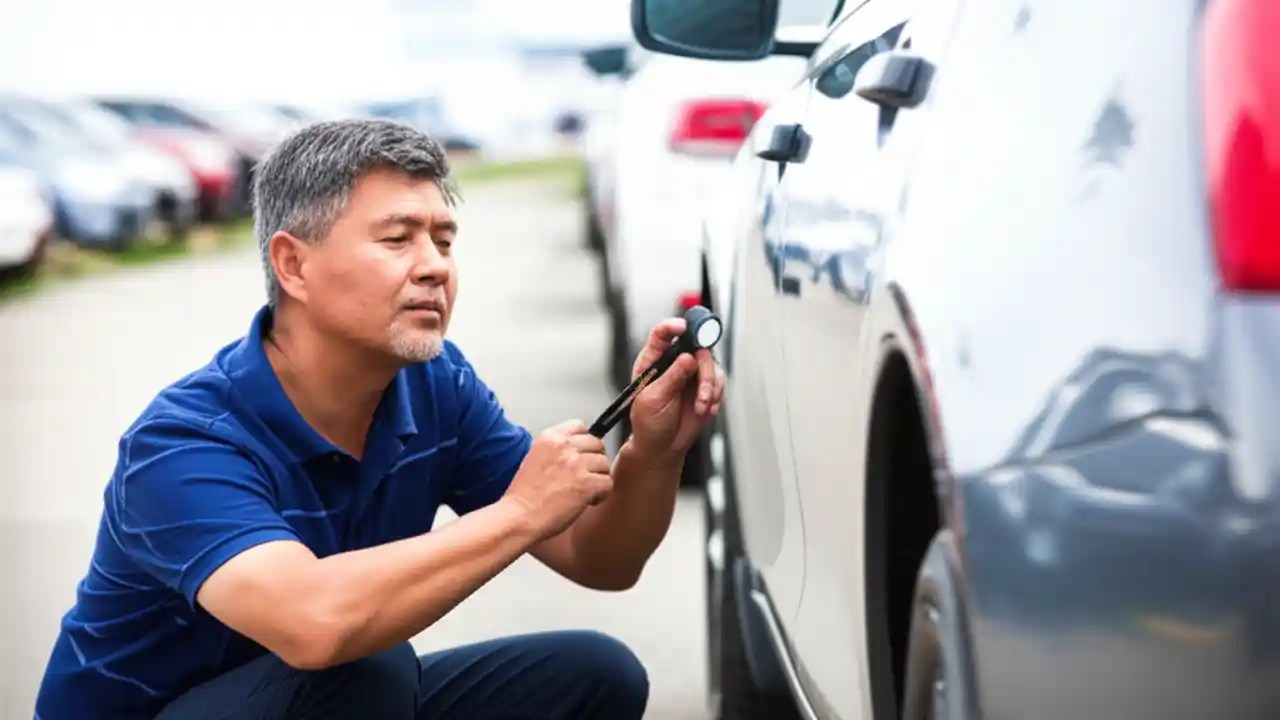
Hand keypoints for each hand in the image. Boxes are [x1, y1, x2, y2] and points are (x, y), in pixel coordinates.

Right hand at [504, 419, 612, 540]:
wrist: (519, 517)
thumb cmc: (524, 496)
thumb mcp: (535, 459)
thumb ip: (556, 451)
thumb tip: (576, 453)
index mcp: (549, 438)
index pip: (580, 426)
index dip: (585, 442)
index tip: (582, 456)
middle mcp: (564, 446)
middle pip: (597, 444)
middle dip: (594, 461)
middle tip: (586, 477)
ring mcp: (576, 464)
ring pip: (604, 464)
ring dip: (598, 478)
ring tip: (585, 492)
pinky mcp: (586, 483)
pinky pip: (608, 483)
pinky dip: (601, 495)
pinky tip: (588, 502)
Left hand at [628, 319, 725, 457]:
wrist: (663, 447)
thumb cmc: (649, 423)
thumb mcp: (654, 399)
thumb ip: (672, 376)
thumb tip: (688, 358)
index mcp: (652, 360)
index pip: (662, 334)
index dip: (673, 327)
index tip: (684, 329)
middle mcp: (673, 362)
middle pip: (696, 346)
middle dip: (704, 368)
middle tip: (704, 385)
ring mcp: (691, 373)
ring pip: (711, 364)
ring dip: (710, 387)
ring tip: (700, 406)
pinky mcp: (705, 385)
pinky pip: (720, 381)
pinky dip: (716, 395)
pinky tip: (705, 408)